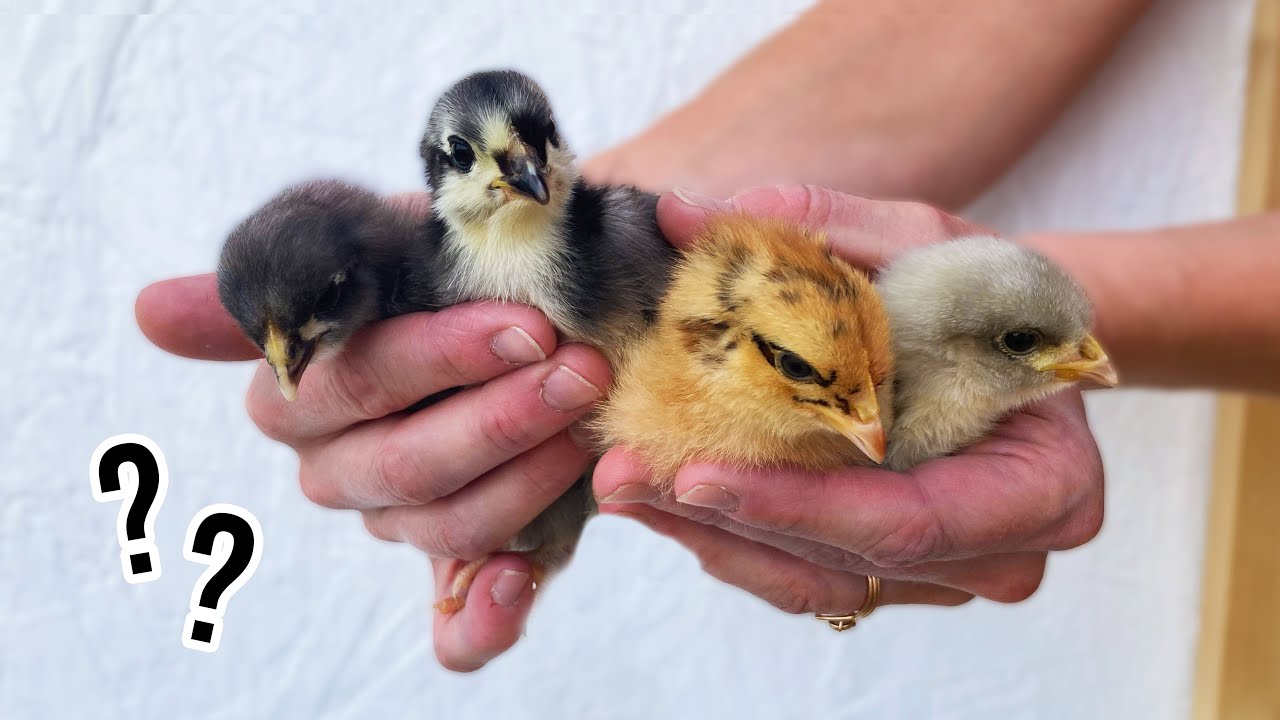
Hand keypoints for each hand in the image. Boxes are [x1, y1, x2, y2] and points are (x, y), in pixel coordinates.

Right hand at [135, 193, 610, 671]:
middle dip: (500, 416)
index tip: (523, 325)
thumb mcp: (374, 242)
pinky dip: (484, 621)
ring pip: (447, 527)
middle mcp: (338, 469)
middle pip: (403, 464)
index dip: (436, 360)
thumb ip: (277, 268)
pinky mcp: (456, 571)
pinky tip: (518, 584)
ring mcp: (397, 523)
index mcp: (301, 396)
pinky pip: (455, 632)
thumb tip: (147, 314)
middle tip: (581, 366)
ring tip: (590, 418)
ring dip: (528, 479)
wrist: (516, 310)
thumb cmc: (438, 270)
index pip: (351, 386)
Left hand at [593, 185, 1103, 614]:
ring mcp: (949, 573)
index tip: (693, 476)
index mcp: (1043, 485)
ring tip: (622, 486)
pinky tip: (664, 497)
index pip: (904, 519)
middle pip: (843, 561)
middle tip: (620, 477)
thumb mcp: (921, 243)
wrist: (1023, 341)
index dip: (795, 505)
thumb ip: (815, 231)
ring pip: (812, 580)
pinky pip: (806, 575)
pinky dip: (732, 539)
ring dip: (709, 537)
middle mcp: (1002, 553)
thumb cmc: (991, 291)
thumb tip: (685, 216)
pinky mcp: (899, 571)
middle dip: (722, 520)